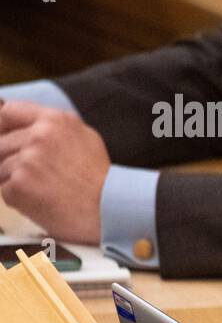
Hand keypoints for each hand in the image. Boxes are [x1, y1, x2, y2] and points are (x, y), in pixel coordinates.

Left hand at [0, 100, 109, 242]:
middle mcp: (37, 137)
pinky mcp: (18, 186)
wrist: (109, 210)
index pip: (9, 113)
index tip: (4, 138)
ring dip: (15, 180)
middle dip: (11, 159)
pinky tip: (40, 200)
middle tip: (33, 176)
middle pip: (2, 144)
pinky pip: (4, 189)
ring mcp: (26, 162)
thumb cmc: (100, 178)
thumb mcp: (85, 137)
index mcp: (54, 121)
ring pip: (0, 168)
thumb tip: (25, 126)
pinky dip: (18, 197)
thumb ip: (53, 127)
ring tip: (42, 190)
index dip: (3, 127)